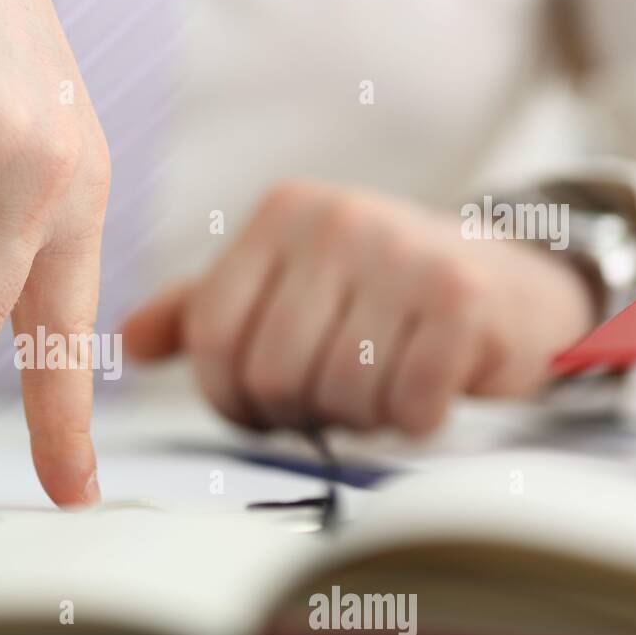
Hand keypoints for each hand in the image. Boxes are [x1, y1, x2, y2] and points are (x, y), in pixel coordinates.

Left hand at [122, 181, 595, 434]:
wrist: (509, 285)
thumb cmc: (376, 298)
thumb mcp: (285, 286)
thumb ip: (204, 311)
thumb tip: (126, 342)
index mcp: (283, 216)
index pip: (214, 334)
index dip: (227, 395)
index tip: (257, 406)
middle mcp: (338, 221)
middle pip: (271, 371)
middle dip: (296, 410)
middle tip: (330, 400)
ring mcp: (403, 253)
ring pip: (336, 391)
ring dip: (358, 416)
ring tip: (380, 386)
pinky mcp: (462, 298)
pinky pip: (407, 401)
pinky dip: (414, 418)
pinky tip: (426, 389)